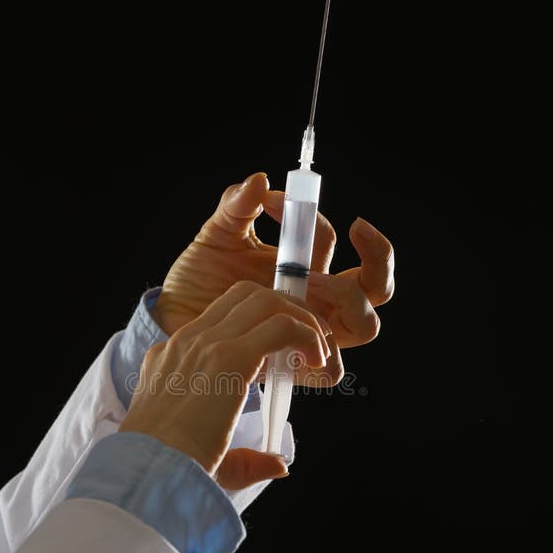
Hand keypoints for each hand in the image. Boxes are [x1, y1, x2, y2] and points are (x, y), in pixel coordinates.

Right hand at [119, 282, 328, 489]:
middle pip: (245, 295)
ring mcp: (208, 343)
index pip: (220, 318)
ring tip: (318, 351)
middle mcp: (188, 340)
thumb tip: (279, 465)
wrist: (151, 469)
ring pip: (265, 301)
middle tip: (308, 342)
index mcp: (171, 356)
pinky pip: (282, 326)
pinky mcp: (230, 357)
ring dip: (301, 319)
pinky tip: (317, 362)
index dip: (257, 328)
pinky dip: (307, 336)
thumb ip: (244, 457)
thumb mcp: (201, 450)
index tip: (282, 357)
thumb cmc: (169, 468)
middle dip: (284, 308)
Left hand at [152, 173, 394, 384]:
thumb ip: (236, 206)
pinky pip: (330, 370)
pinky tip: (291, 336)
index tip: (273, 204)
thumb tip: (259, 182)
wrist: (176, 319)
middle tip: (354, 228)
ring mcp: (311, 334)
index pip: (335, 243)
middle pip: (376, 286)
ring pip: (364, 325)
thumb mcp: (216, 235)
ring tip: (306, 282)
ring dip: (346, 298)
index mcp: (306, 268)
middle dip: (377, 255)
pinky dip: (323, 355)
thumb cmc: (200, 277)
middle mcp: (317, 301)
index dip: (315, 218)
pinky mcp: (295, 364)